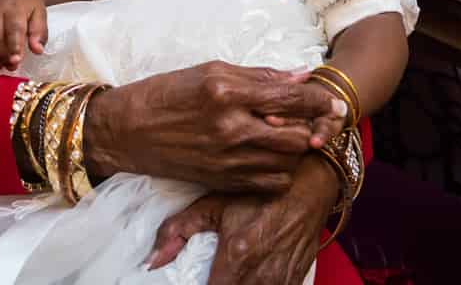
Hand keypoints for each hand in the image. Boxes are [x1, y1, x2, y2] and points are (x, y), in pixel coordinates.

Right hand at [83, 62, 346, 192]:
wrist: (128, 131)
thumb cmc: (166, 93)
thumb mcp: (210, 70)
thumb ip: (259, 76)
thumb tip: (301, 76)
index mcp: (226, 92)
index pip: (291, 97)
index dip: (320, 100)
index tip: (333, 101)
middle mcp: (230, 127)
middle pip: (299, 135)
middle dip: (312, 127)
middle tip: (309, 118)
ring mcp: (228, 158)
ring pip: (288, 160)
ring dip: (296, 148)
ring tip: (285, 133)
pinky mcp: (224, 180)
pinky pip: (272, 182)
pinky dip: (280, 169)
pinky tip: (269, 154)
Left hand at [148, 154, 339, 283]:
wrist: (309, 185)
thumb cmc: (258, 191)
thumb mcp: (214, 203)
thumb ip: (178, 231)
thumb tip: (152, 260)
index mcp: (238, 255)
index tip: (191, 283)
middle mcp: (262, 273)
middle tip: (210, 276)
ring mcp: (282, 279)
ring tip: (229, 275)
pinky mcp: (296, 280)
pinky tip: (248, 278)